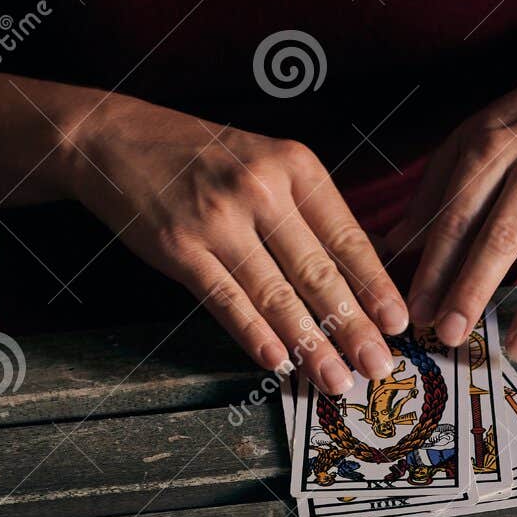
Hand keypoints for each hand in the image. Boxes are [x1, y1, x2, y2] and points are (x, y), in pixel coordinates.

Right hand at [67, 96, 407, 392]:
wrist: (116, 138)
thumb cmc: (203, 157)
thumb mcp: (267, 162)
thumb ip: (311, 211)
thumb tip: (364, 271)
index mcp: (295, 165)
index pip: (347, 237)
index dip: (376, 285)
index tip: (399, 322)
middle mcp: (261, 189)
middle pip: (318, 273)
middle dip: (354, 327)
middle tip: (379, 364)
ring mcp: (218, 219)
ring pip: (276, 295)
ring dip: (311, 345)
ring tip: (336, 378)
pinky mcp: (180, 248)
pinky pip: (227, 301)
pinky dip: (255, 336)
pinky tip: (279, 363)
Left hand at [388, 86, 516, 363]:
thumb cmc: (515, 127)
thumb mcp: (464, 145)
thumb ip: (430, 199)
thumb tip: (392, 253)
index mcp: (493, 150)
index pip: (458, 217)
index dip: (435, 267)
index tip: (418, 311)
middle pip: (505, 236)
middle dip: (475, 289)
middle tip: (452, 334)